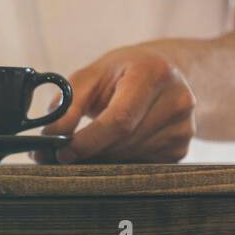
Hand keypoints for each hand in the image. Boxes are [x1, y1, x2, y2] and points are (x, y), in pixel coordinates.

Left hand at [41, 45, 197, 162]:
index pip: (120, 119)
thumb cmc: (123, 71)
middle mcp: (177, 100)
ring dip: (102, 158)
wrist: (165, 72)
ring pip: (131, 156)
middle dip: (89, 152)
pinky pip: (142, 164)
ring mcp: (183, 126)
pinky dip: (119, 161)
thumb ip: (70, 101)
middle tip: (62, 156)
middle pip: (125, 141)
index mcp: (153, 73)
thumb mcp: (93, 74)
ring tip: (84, 149)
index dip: (88, 140)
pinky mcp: (181, 146)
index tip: (63, 151)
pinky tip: (112, 147)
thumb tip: (51, 135)